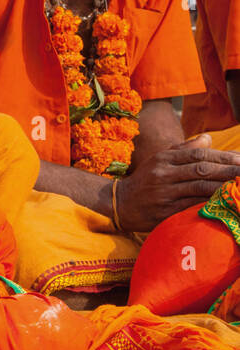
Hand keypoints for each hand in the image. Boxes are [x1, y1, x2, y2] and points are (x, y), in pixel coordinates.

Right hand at [115, 133, 239, 232]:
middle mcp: (163, 173)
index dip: (222, 157)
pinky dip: (210, 203)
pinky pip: (193, 206)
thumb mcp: (160, 159)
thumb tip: (208, 138)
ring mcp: (164, 193)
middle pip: (202, 169)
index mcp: (164, 158)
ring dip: (224, 187)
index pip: (198, 154)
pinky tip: (224, 201)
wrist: (120, 203)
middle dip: (228, 170)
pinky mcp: (165, 211)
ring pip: (199, 187)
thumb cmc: (146, 180)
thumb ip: (184, 149)